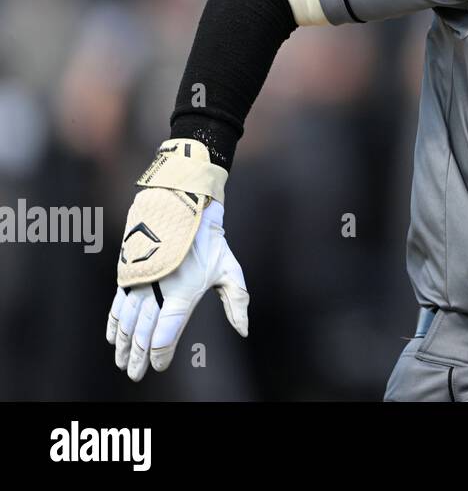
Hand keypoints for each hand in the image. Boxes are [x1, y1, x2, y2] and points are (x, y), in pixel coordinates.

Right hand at [106, 197, 248, 381]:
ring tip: (122, 362)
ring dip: (123, 345)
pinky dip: (114, 323)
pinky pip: (118, 304)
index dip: (161, 353)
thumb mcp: (229, 268)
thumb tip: (244, 330)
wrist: (181, 205)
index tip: (159, 365)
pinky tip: (112, 337)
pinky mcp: (128, 273)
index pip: (167, 332)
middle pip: (143, 332)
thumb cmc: (209, 240)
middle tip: (135, 375)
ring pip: (127, 321)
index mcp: (182, 293)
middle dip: (138, 356)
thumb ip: (237, 301)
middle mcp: (157, 291)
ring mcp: (140, 282)